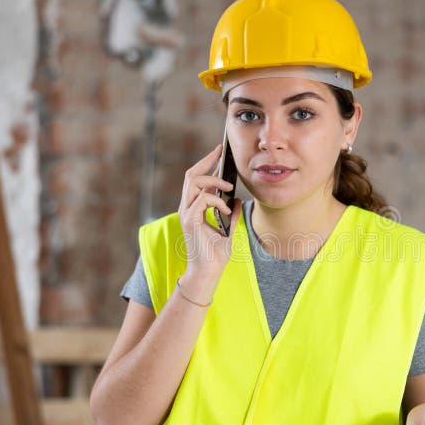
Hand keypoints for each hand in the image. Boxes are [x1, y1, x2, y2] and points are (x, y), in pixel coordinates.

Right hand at [177, 144, 241, 284]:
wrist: (208, 272)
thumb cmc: (215, 255)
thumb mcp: (227, 230)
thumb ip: (231, 214)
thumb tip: (238, 200)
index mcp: (193, 208)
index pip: (195, 179)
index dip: (206, 163)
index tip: (219, 152)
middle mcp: (187, 208)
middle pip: (190, 175)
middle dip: (206, 161)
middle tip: (221, 154)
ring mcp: (187, 214)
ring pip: (194, 183)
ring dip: (214, 181)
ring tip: (229, 188)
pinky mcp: (191, 221)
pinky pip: (202, 200)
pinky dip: (216, 201)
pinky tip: (225, 210)